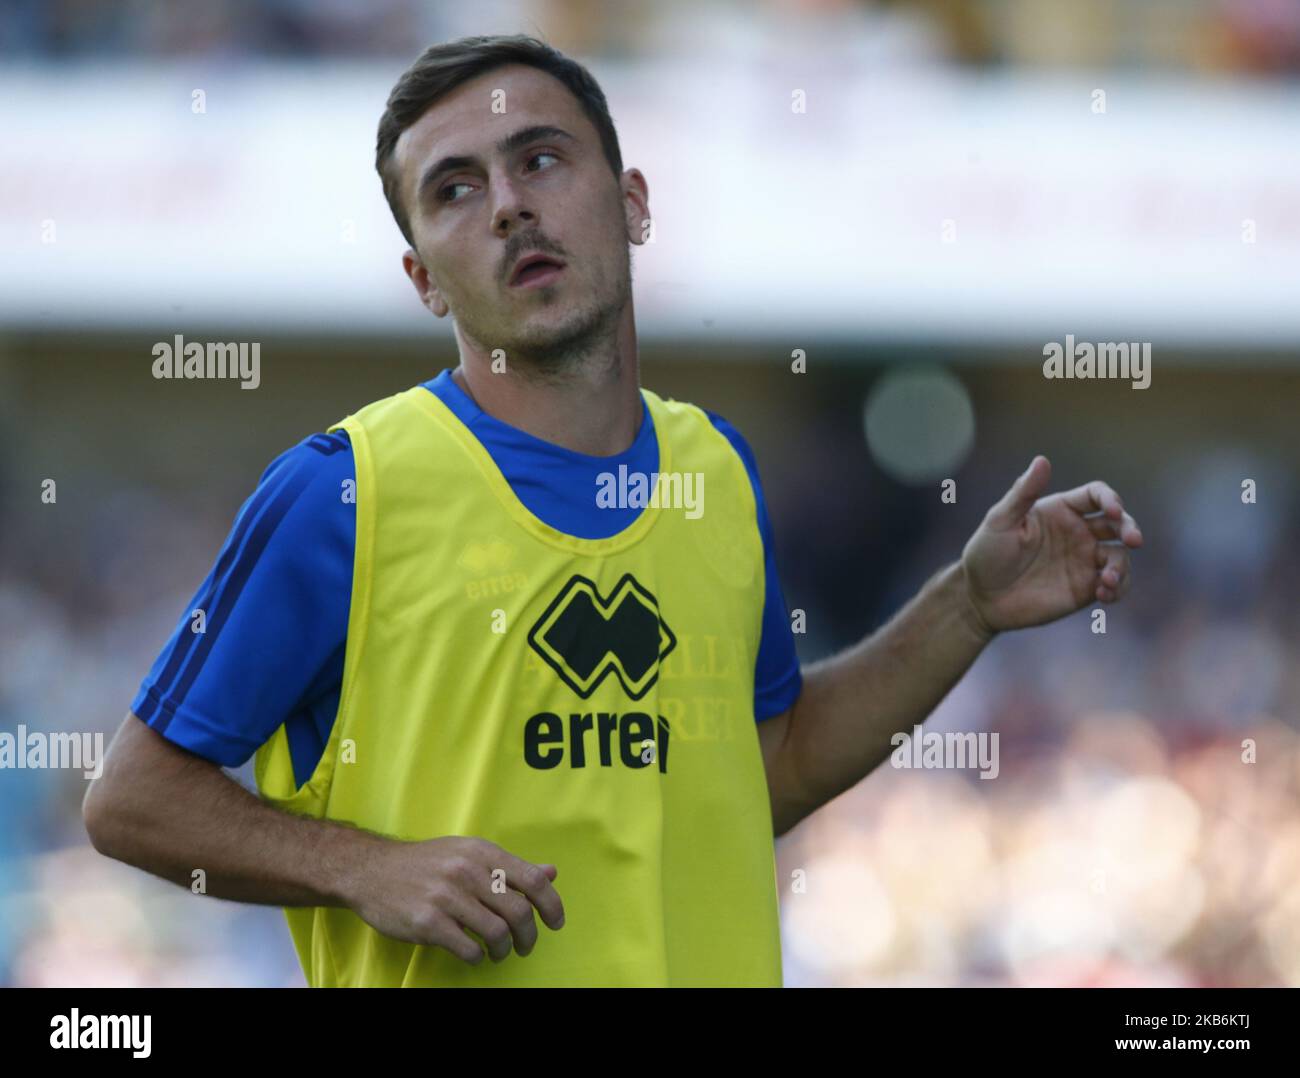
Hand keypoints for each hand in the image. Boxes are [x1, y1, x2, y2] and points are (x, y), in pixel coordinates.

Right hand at [347, 834, 564, 963]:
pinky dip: (477, 957)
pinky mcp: (428, 922)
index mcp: (482, 852)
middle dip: (529, 936)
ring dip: (504, 950)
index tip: (556, 923)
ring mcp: (447, 896)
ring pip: (497, 933)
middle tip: (525, 946)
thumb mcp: (469, 853)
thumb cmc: (426, 863)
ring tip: (497, 952)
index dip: (552, 905)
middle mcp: (468, 871)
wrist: (371, 870)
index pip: (533, 880)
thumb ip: (509, 867)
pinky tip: (473, 953)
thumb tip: (551, 873)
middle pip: (519, 912)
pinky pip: (468, 948)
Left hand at [960, 456, 1142, 634]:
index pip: (1097, 495)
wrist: (980, 596)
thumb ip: (1024, 493)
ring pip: (1120, 556)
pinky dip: (1118, 588)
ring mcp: (1084, 560)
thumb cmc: (987, 553)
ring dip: (1122, 566)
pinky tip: (1105, 593)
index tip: (1112, 510)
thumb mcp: (1001, 521)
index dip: (1110, 498)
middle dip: (1130, 528)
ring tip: (1107, 580)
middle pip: (1118, 523)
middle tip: (1134, 540)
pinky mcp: (1086, 588)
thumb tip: (1042, 460)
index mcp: (1061, 510)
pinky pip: (1115, 585)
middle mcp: (1078, 532)